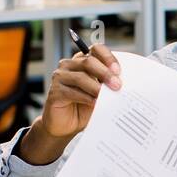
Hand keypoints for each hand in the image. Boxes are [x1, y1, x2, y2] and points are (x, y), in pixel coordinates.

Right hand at [19, 41, 120, 164]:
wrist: (66, 126)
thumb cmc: (84, 107)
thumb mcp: (100, 94)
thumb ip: (107, 85)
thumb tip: (122, 82)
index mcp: (82, 61)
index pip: (96, 49)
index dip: (108, 57)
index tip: (118, 71)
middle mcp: (69, 66)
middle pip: (88, 62)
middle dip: (105, 74)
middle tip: (117, 85)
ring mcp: (59, 77)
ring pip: (80, 77)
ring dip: (96, 88)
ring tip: (107, 97)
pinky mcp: (55, 92)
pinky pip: (72, 92)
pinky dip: (86, 98)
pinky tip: (95, 104)